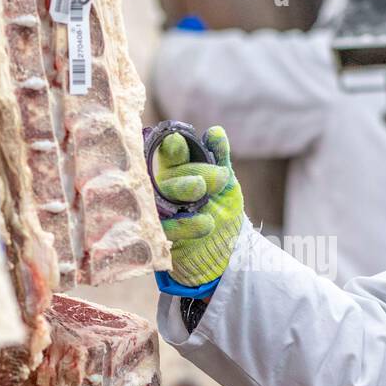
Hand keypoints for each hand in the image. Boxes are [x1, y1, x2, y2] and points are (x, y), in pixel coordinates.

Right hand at [153, 125, 243, 287]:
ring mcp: (158, 214)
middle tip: (204, 179)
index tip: (178, 142)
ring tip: (202, 191)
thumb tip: (215, 132)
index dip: (171, 148)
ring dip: (180, 191)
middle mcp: (161, 190)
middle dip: (186, 173)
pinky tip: (206, 223)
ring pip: (160, 200)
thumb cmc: (221, 212)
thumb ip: (220, 159)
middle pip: (166, 176)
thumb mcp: (225, 186)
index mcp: (174, 171)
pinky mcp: (160, 238)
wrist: (227, 252)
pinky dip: (185, 225)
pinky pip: (166, 229)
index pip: (168, 155)